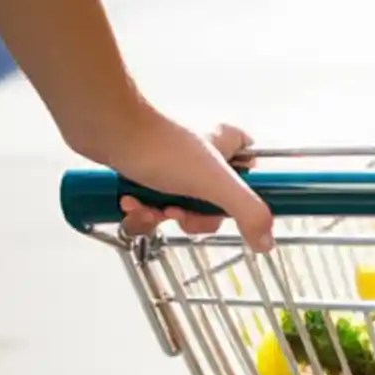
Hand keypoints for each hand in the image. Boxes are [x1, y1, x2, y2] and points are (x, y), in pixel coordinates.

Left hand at [108, 115, 274, 251]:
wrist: (107, 131)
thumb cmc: (162, 148)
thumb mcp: (215, 185)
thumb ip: (248, 213)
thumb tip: (267, 243)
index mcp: (227, 145)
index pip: (253, 169)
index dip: (243, 194)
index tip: (226, 202)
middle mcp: (203, 153)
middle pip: (214, 202)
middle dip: (194, 216)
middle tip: (180, 211)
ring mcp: (174, 163)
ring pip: (181, 206)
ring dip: (163, 216)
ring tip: (149, 207)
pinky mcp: (145, 171)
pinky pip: (153, 204)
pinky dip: (143, 211)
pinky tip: (131, 203)